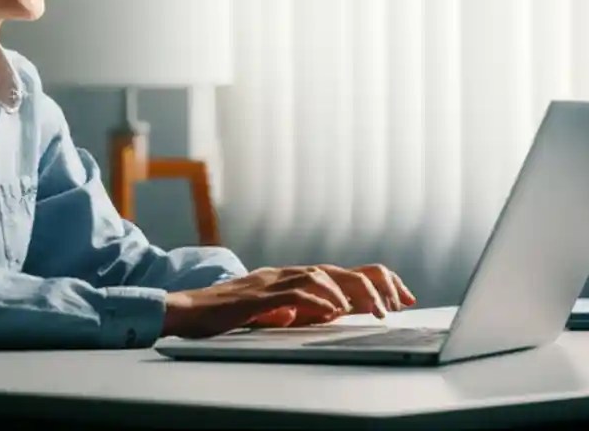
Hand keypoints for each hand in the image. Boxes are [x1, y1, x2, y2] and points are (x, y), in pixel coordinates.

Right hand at [161, 264, 415, 338]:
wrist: (186, 311)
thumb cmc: (223, 315)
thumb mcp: (268, 313)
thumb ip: (293, 310)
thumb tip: (318, 314)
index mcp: (290, 278)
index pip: (340, 275)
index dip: (373, 283)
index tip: (401, 297)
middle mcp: (285, 274)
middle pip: (340, 272)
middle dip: (376, 285)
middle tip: (402, 301)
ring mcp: (272, 282)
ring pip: (323, 277)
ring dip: (353, 294)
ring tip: (377, 311)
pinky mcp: (259, 296)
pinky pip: (295, 293)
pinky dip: (319, 301)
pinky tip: (336, 312)